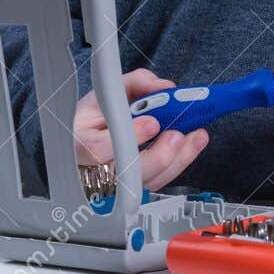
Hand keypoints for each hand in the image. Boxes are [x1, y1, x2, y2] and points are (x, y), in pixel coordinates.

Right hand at [74, 67, 210, 191]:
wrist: (87, 139)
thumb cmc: (93, 119)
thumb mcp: (106, 93)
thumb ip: (134, 84)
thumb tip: (163, 87)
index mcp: (80, 143)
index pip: (99, 149)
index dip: (128, 137)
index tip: (152, 122)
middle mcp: (95, 171)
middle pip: (127, 175)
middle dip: (158, 155)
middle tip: (177, 134)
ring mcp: (116, 186)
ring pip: (147, 183)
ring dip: (176, 159)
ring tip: (194, 136)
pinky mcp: (136, 189)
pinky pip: (159, 182)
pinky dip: (179, 163)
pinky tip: (192, 144)